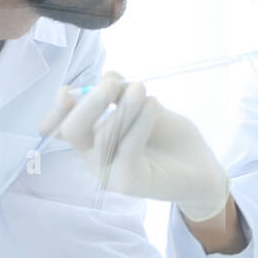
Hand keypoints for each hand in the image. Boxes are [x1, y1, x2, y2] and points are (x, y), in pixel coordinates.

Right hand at [38, 72, 230, 221]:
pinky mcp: (128, 181)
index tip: (69, 91)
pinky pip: (127, 147)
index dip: (56, 110)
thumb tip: (106, 76)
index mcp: (90, 138)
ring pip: (103, 135)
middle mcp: (92, 157)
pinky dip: (140, 121)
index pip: (58, 126)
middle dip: (90, 102)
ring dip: (124, 107)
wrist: (200, 166)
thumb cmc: (168, 135)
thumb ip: (121, 94)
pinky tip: (154, 105)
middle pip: (72, 130)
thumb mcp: (141, 106)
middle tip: (114, 83)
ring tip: (144, 90)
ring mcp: (108, 172)